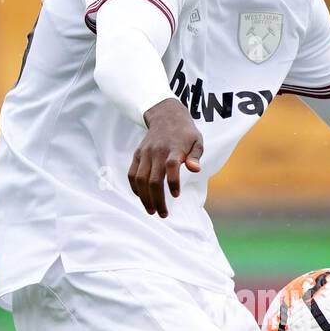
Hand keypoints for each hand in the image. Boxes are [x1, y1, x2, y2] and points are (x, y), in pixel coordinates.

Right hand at [128, 98, 202, 217]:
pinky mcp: (137, 155)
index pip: (171, 167)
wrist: (166, 115)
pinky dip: (135, 188)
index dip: (173, 182)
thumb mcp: (197, 141)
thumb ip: (196, 156)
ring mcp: (145, 153)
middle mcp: (157, 152)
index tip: (176, 195)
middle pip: (153, 179)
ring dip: (145, 198)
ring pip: (141, 179)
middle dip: (157, 200)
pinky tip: (141, 198)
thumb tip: (196, 169)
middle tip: (163, 214)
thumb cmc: (185, 133)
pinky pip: (132, 174)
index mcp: (174, 149)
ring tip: (151, 211)